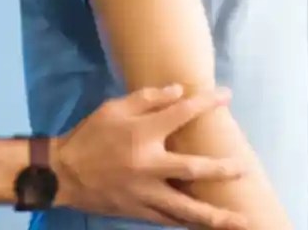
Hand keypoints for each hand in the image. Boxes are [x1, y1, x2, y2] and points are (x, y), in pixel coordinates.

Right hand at [51, 85, 248, 229]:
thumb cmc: (90, 135)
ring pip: (186, 208)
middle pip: (193, 168)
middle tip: (244, 169)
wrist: (64, 173)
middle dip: (222, 169)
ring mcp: (145, 193)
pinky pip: (171, 220)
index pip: (181, 114)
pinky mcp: (140, 211)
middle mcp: (147, 165)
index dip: (205, 103)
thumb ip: (146, 99)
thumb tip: (179, 92)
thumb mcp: (113, 108)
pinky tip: (210, 227)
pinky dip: (190, 223)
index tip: (226, 95)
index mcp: (141, 134)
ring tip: (241, 223)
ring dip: (216, 216)